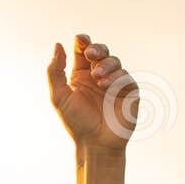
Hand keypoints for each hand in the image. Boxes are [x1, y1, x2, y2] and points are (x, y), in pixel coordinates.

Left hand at [47, 33, 138, 150]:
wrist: (96, 143)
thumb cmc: (76, 122)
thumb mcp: (59, 96)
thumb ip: (55, 71)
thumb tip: (58, 45)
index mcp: (81, 75)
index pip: (83, 51)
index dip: (83, 41)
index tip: (81, 40)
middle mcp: (98, 76)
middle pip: (101, 51)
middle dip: (96, 48)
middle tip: (90, 54)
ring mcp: (115, 83)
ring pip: (114, 61)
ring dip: (105, 65)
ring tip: (97, 78)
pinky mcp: (129, 91)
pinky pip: (125, 76)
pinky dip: (116, 77)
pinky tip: (105, 86)